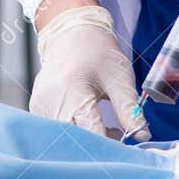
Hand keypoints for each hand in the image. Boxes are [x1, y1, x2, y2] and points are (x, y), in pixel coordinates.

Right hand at [29, 5, 149, 140]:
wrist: (71, 32)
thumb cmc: (97, 52)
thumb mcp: (119, 78)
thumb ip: (129, 109)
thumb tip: (142, 136)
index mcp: (74, 90)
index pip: (91, 132)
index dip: (110, 144)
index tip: (125, 146)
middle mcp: (52, 100)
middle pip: (74, 139)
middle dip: (97, 144)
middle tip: (115, 134)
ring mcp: (41, 104)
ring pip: (63, 137)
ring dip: (84, 139)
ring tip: (101, 124)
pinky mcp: (37, 106)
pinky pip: (54, 128)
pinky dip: (72, 130)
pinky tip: (85, 120)